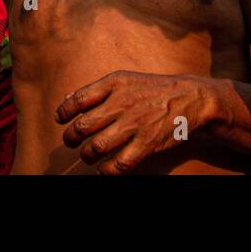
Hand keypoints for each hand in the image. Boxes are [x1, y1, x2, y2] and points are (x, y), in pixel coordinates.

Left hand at [56, 71, 212, 173]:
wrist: (190, 97)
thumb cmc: (152, 89)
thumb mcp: (124, 80)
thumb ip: (96, 90)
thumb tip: (66, 101)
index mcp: (114, 84)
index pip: (78, 100)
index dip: (64, 113)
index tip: (60, 120)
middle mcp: (122, 103)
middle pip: (83, 126)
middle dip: (70, 137)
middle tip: (70, 141)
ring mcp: (135, 124)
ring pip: (97, 147)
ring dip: (87, 155)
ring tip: (87, 155)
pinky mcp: (147, 144)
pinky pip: (119, 164)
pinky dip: (106, 171)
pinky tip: (103, 170)